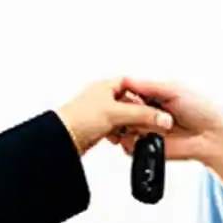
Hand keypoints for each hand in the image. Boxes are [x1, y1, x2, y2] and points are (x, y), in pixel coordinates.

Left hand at [56, 78, 174, 153]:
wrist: (60, 139)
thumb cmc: (77, 118)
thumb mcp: (116, 113)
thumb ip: (143, 116)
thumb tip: (163, 118)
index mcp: (105, 85)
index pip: (130, 82)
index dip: (143, 90)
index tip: (154, 100)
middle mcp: (102, 97)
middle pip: (129, 102)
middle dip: (138, 113)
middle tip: (149, 120)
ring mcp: (99, 113)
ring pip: (123, 118)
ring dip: (130, 125)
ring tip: (135, 131)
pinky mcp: (96, 128)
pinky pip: (115, 129)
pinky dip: (121, 134)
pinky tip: (121, 139)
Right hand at [108, 78, 222, 165]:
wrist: (212, 137)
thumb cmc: (202, 110)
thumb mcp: (175, 90)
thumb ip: (149, 87)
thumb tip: (127, 79)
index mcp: (154, 96)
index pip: (128, 92)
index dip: (123, 94)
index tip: (123, 94)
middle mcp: (148, 113)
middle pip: (122, 110)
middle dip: (128, 111)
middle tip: (143, 112)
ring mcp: (147, 130)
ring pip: (124, 127)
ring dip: (135, 125)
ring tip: (154, 125)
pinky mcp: (148, 147)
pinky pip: (129, 145)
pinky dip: (135, 141)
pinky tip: (150, 137)